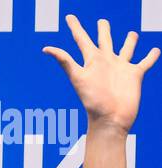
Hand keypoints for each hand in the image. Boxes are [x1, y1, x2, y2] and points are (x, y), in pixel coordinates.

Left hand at [43, 16, 158, 133]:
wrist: (110, 121)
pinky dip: (151, 57)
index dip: (75, 27)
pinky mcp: (135, 76)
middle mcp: (106, 62)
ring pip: (127, 49)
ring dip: (130, 42)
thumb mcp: (77, 78)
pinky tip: (155, 51)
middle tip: (102, 22)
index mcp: (92, 61)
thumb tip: (45, 49)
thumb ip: (64, 61)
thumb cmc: (93, 102)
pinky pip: (145, 63)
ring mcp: (121, 68)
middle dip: (103, 30)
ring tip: (132, 35)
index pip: (81, 40)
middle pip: (105, 40)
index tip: (68, 17)